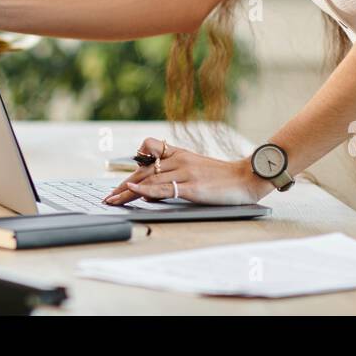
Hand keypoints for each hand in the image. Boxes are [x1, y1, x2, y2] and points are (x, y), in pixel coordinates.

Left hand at [101, 136, 274, 206]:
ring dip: (126, 191)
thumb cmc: (223, 178)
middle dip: (122, 185)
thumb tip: (146, 193)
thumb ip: (172, 178)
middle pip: (143, 170)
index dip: (132, 168)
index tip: (119, 183)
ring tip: (111, 200)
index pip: (148, 157)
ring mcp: (185, 173)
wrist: (247, 178)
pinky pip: (163, 187)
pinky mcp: (192, 186)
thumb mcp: (195, 171)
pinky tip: (131, 190)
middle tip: (108, 197)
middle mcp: (179, 160)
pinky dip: (144, 189)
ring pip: (149, 180)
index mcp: (180, 154)